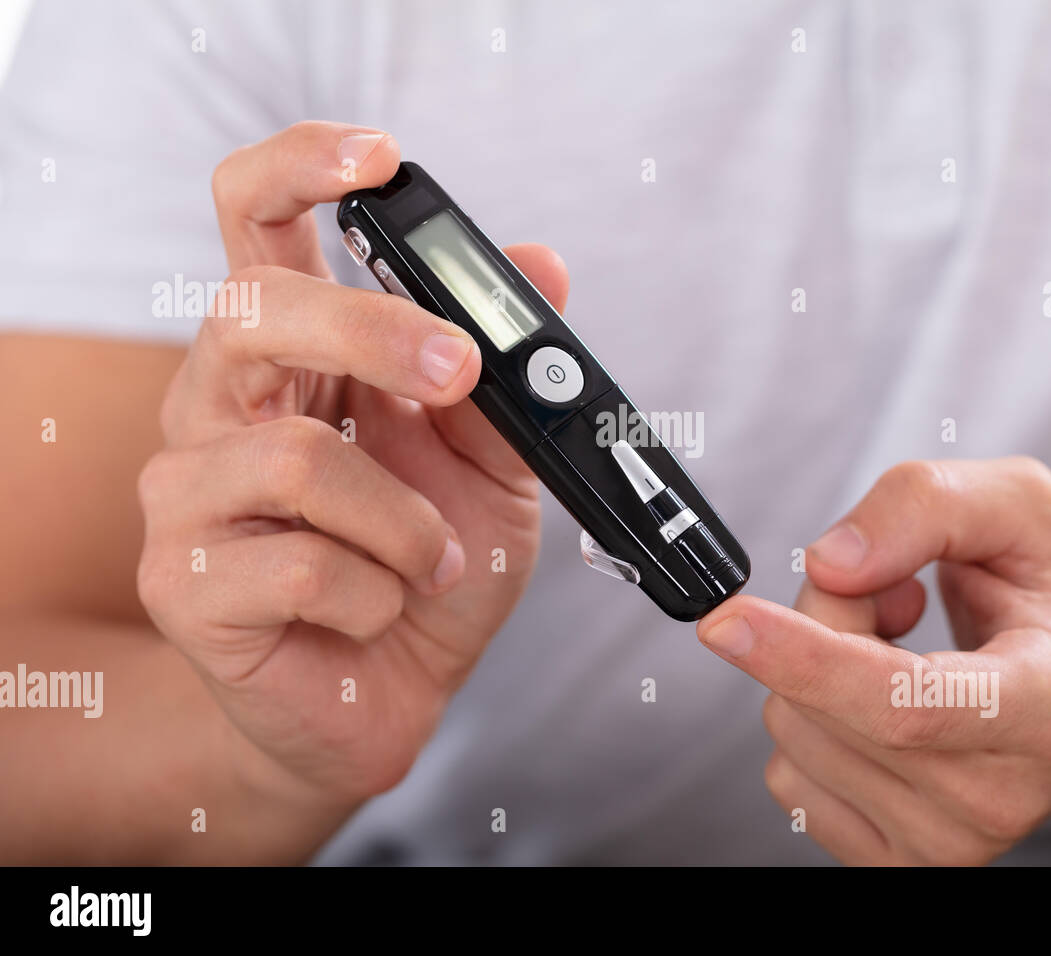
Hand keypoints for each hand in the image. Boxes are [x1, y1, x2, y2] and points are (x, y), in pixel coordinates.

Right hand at [137, 122, 567, 811]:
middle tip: (459, 374)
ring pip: (296, 458)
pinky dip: (380, 590)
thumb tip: (541, 266)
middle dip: (375, 333)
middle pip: (253, 309)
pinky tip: (382, 606)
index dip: (304, 170)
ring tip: (433, 559)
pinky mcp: (182, 583)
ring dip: (407, 521)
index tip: (381, 159)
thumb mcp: (495, 469)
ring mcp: (187, 492)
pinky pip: (299, 566)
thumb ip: (506, 377)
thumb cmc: (431, 569)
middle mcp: (222, 405)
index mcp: (294, 356)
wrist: (390, 694)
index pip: (258, 225)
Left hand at [696, 457, 1050, 864]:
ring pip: (794, 732)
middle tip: (891, 589)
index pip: (909, 701)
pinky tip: (879, 699)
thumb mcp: (1020, 505)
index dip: (809, 658)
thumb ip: (924, 506)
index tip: (727, 622)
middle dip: (824, 615)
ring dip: (818, 665)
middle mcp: (1001, 792)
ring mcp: (949, 842)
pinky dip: (813, 718)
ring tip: (901, 647)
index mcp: (1050, 703)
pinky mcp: (898, 861)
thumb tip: (831, 564)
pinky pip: (788, 776)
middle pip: (828, 701)